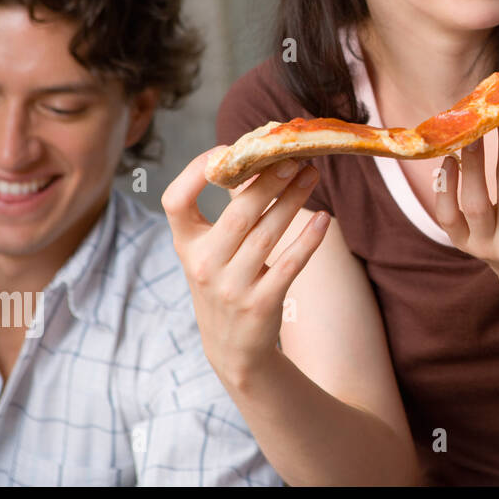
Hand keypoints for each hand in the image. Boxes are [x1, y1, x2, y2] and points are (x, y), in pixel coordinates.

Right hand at [161, 149, 330, 388]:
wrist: (232, 348)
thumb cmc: (226, 283)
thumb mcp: (211, 253)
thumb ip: (227, 215)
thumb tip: (259, 163)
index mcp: (187, 246)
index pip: (175, 203)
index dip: (193, 173)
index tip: (224, 150)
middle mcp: (204, 266)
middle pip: (238, 214)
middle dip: (268, 182)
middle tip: (293, 158)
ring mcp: (232, 287)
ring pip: (268, 235)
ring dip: (293, 201)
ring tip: (313, 175)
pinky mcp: (261, 304)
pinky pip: (290, 264)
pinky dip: (309, 239)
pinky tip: (324, 219)